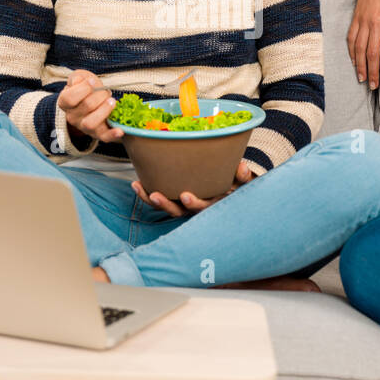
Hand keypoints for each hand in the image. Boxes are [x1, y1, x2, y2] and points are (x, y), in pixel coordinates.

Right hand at [57, 68, 123, 144]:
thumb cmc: (88, 88)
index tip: (93, 81)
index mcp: (65, 103)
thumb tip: (79, 82)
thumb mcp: (80, 78)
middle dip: (99, 95)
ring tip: (112, 101)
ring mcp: (85, 127)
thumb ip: (77, 78)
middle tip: (106, 91)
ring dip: (104, 110)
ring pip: (91, 123)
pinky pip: (104, 137)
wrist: (95, 101)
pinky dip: (112, 135)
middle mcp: (72, 117)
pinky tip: (120, 131)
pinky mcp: (99, 134)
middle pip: (86, 107)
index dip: (82, 89)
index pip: (69, 98)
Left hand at [132, 159, 255, 217]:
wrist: (227, 188)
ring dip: (150, 199)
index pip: (202, 208)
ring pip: (164, 206)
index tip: (185, 196)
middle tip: (155, 195)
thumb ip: (243, 176)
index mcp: (212, 204)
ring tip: (137, 186)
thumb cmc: (235, 184)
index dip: (193, 204)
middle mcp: (195, 208)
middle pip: (178, 211)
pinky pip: (158, 200)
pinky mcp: (173, 199)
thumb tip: (243, 167)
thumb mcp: (241, 182)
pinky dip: (146, 194)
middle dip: (165, 204)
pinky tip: (136, 183)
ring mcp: (183, 205)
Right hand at [347, 0, 379, 89]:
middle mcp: (375, 25)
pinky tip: (354, 61)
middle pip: (372, 55)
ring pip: (360, 49)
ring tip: (362, 79)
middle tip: (373, 86)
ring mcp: (363, 21)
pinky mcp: (355, 18)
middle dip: (372, 73)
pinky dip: (352, 52)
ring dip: (360, 66)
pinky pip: (352, 39)